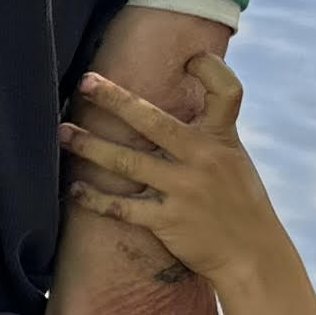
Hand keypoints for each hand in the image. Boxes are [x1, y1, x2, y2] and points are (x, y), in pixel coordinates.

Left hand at [60, 58, 285, 292]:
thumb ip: (209, 132)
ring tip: (62, 132)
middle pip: (153, 121)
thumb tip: (180, 102)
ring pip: (126, 162)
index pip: (227, 92)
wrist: (253, 256)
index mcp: (223, 139)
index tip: (189, 58)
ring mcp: (184, 190)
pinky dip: (94, 198)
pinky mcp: (168, 222)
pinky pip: (121, 207)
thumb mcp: (234, 160)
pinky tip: (75, 188)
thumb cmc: (240, 204)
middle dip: (115, 99)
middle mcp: (203, 159)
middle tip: (85, 83)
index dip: (211, 69)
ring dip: (89, 146)